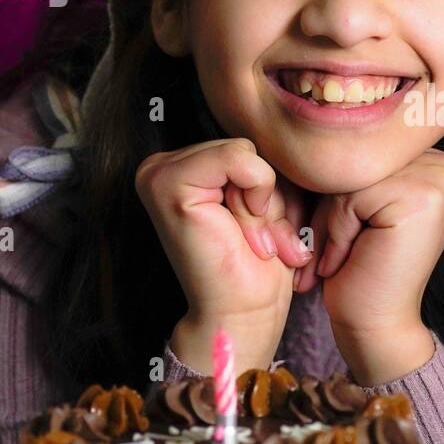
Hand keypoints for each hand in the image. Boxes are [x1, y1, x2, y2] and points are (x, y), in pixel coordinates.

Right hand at [135, 138, 311, 371]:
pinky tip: (244, 232)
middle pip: (247, 147)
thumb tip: (285, 129)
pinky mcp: (167, 183)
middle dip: (266, 197)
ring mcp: (158, 171)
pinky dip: (257, 192)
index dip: (268, 189)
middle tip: (260, 242)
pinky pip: (239, 156)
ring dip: (264, 203)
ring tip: (254, 242)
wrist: (243, 314)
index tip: (264, 233)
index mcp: (181, 167)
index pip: (247, 147)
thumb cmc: (258, 266)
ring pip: (247, 153)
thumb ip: (261, 166)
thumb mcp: (266, 201)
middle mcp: (160, 165)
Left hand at [299, 149, 443, 383]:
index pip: (370, 152)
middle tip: (336, 252)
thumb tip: (339, 112)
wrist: (375, 326)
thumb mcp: (367, 203)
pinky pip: (352, 194)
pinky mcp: (423, 197)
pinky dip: (338, 229)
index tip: (349, 236)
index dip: (344, 192)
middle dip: (335, 205)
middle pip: (362, 159)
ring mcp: (443, 179)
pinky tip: (349, 259)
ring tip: (340, 256)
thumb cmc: (362, 268)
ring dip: (333, 219)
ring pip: (353, 175)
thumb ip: (367, 164)